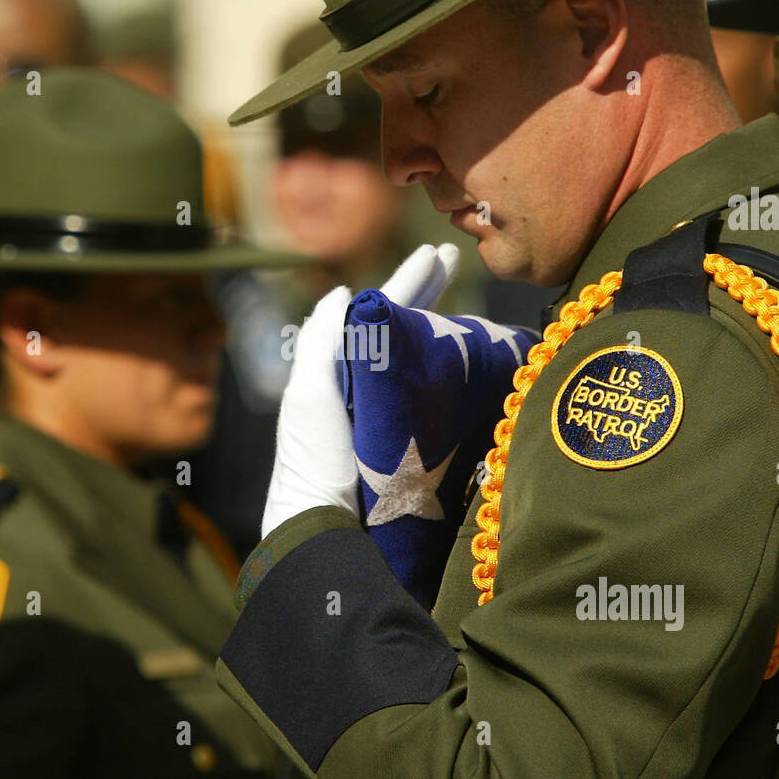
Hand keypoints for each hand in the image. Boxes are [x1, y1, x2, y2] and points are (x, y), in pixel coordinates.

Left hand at [260, 244, 460, 537]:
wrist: (327, 525)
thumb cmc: (314, 459)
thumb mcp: (308, 393)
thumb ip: (321, 340)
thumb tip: (343, 293)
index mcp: (340, 369)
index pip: (379, 312)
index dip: (409, 281)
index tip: (436, 253)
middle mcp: (366, 385)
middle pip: (403, 324)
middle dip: (428, 289)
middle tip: (457, 255)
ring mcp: (389, 411)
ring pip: (419, 354)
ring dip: (442, 322)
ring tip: (466, 293)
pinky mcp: (409, 439)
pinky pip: (432, 393)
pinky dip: (448, 369)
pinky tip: (470, 355)